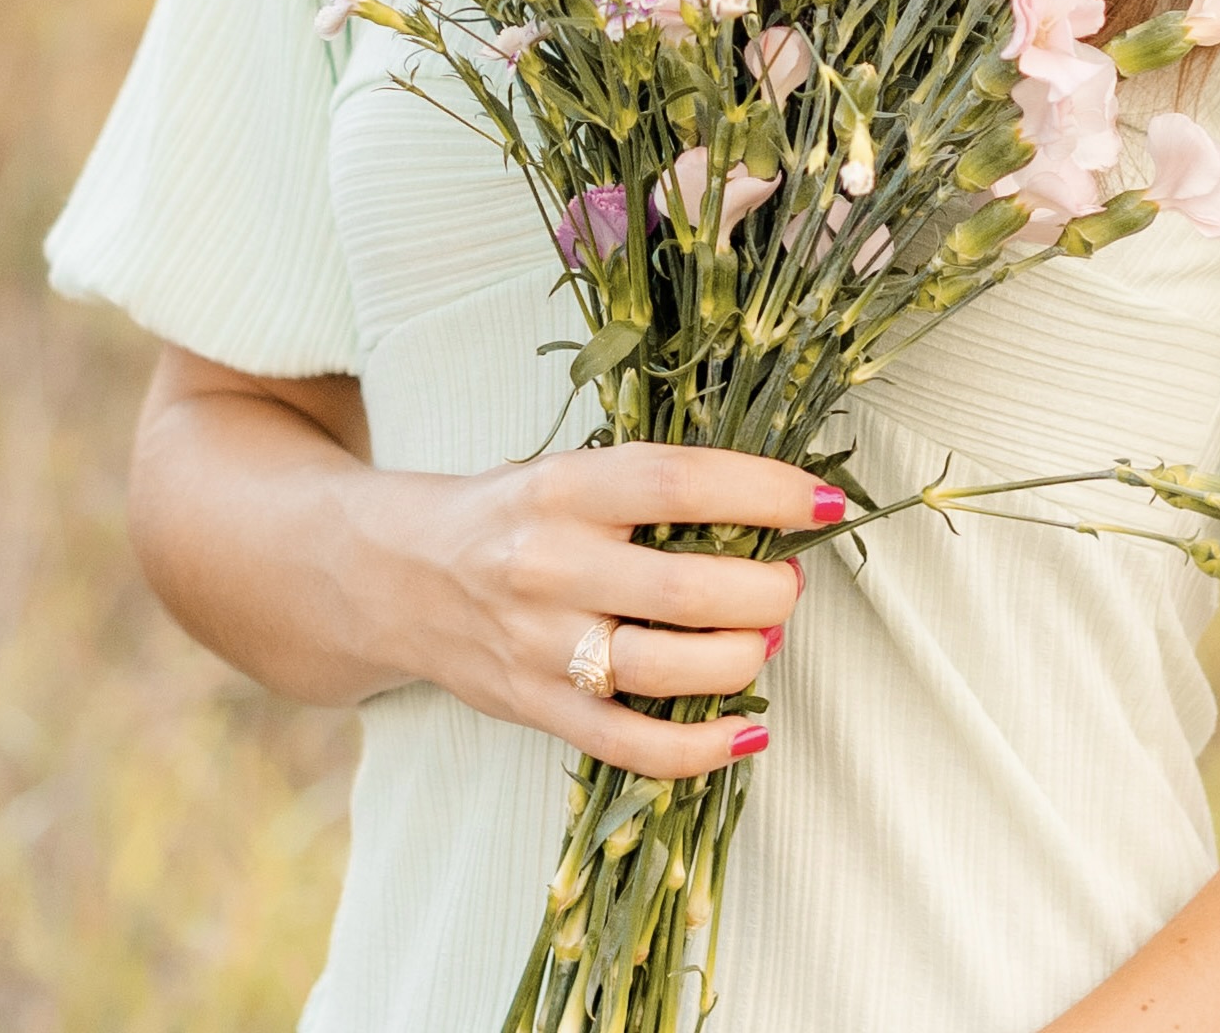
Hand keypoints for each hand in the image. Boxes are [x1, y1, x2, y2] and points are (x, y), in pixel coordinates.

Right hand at [354, 441, 832, 777]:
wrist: (397, 575)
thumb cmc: (513, 515)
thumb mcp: (569, 471)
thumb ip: (652, 487)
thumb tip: (777, 505)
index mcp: (565, 488)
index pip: (679, 483)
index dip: (763, 491)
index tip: (823, 503)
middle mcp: (550, 564)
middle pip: (685, 589)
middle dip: (765, 591)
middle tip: (789, 583)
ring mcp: (540, 645)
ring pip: (666, 669)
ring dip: (741, 659)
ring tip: (765, 640)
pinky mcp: (535, 709)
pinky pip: (629, 744)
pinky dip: (701, 749)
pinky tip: (748, 732)